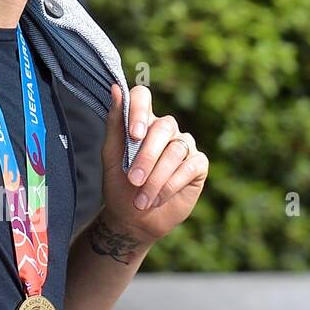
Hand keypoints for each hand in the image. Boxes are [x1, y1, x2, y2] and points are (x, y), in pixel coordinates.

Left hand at [100, 83, 207, 242]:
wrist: (133, 220)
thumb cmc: (120, 186)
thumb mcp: (111, 157)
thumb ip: (114, 124)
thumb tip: (116, 89)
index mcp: (142, 122)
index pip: (143, 97)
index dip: (139, 110)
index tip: (133, 134)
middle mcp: (166, 129)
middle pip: (163, 127)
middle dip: (146, 157)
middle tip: (133, 180)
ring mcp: (184, 145)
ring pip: (175, 151)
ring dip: (156, 178)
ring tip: (141, 200)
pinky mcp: (198, 165)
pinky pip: (189, 166)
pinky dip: (171, 184)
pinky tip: (158, 198)